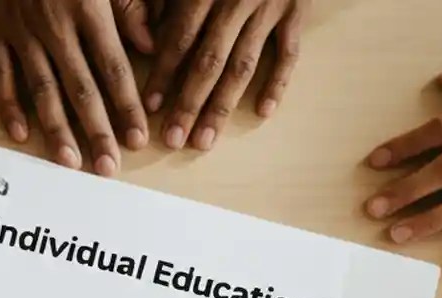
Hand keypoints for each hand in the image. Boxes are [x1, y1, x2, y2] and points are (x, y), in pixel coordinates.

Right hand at [0, 0, 150, 175]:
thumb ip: (129, 6)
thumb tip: (151, 46)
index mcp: (87, 8)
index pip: (113, 69)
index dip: (127, 106)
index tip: (138, 138)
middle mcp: (54, 25)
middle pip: (80, 88)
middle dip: (97, 131)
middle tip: (109, 166)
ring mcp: (19, 31)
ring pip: (42, 89)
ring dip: (56, 129)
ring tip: (70, 161)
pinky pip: (1, 75)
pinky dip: (9, 105)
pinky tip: (20, 134)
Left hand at [145, 0, 307, 150]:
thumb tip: (143, 39)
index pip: (180, 37)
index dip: (164, 73)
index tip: (149, 106)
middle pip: (209, 60)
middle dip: (188, 103)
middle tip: (172, 139)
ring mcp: (271, 5)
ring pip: (243, 64)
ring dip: (222, 106)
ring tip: (204, 140)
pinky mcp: (297, 9)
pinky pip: (288, 52)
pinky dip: (277, 83)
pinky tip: (263, 112)